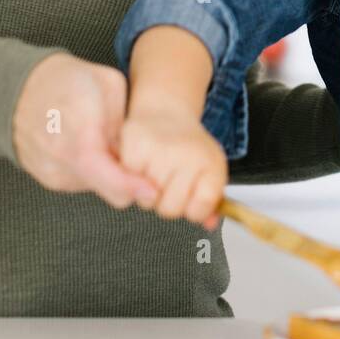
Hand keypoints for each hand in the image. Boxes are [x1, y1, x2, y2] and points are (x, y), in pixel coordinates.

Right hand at [12, 53, 158, 209]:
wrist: (18, 90)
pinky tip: (88, 147)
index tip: (153, 189)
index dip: (135, 187)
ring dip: (110, 173)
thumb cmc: (65, 82)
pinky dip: (93, 172)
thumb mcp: (108, 84)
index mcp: (81, 133)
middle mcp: (64, 160)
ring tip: (103, 142)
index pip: (111, 178)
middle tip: (136, 158)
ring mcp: (54, 173)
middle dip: (130, 182)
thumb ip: (127, 119)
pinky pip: (82, 183)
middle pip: (111, 192)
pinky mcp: (49, 180)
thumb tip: (141, 150)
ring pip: (99, 188)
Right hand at [119, 101, 227, 227]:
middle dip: (166, 201)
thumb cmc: (189, 148)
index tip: (191, 194)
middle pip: (169, 210)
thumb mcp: (209, 172)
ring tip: (154, 169)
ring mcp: (161, 150)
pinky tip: (141, 162)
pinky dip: (131, 176)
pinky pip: (128, 183)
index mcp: (211, 165)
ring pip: (147, 200)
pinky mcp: (135, 144)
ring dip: (147, 191)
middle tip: (168, 181)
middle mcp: (188, 156)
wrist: (166, 113)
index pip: (198, 210)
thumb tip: (210, 225)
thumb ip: (210, 202)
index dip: (191, 208)